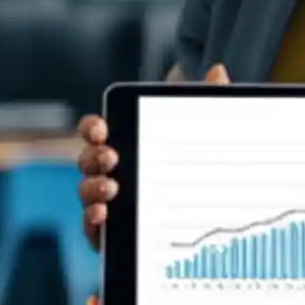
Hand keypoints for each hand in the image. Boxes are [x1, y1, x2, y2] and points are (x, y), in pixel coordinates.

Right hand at [78, 64, 231, 246]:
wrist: (207, 222)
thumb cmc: (198, 167)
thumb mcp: (207, 134)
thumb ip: (211, 102)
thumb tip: (218, 71)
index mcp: (127, 144)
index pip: (97, 132)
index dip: (92, 127)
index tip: (102, 128)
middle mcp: (112, 172)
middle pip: (87, 161)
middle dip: (93, 157)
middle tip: (111, 157)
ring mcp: (109, 203)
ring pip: (86, 192)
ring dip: (91, 188)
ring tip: (111, 188)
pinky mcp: (112, 233)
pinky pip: (92, 228)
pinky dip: (91, 221)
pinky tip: (103, 215)